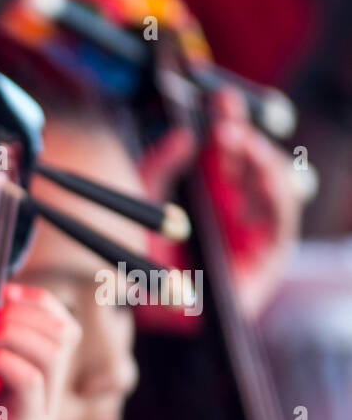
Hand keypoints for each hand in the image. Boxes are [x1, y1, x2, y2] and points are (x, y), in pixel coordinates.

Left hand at [140, 87, 300, 320]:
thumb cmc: (139, 269)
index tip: (218, 99)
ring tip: (235, 140)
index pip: (226, 155)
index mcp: (209, 201)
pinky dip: (274, 192)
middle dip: (241, 134)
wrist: (139, 320)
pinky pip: (281, 220)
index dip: (226, 125)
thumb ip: (158, 172)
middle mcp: (236, 215)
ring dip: (257, 157)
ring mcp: (253, 235)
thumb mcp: (142, 211)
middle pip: (251, 166)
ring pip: (271, 186)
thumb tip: (182, 134)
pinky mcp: (268, 260)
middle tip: (225, 111)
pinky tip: (257, 171)